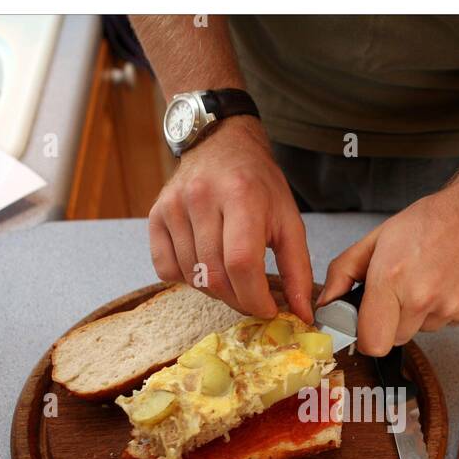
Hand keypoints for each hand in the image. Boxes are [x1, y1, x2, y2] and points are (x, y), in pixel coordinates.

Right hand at [148, 117, 313, 322]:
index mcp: (242, 196)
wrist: (222, 144)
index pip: (242, 264)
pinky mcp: (156, 215)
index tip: (268, 309)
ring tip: (232, 279)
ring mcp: (174, 206)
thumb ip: (298, 268)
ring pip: (191, 276)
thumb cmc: (258, 184)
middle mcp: (202, 198)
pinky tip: (205, 266)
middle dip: (238, 300)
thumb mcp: (289, 220)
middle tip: (252, 299)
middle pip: (215, 275)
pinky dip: (186, 279)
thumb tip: (302, 314)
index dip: (255, 298)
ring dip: (215, 291)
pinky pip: (165, 269)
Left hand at [318, 182, 458, 355]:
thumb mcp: (378, 238)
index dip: (366, 336)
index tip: (367, 322)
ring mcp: (452, 307)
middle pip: (395, 339)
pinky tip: (449, 280)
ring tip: (429, 278)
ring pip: (422, 330)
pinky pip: (447, 323)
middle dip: (392, 321)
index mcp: (393, 278)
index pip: (372, 343)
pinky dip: (444, 308)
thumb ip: (344, 272)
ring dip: (421, 313)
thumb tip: (325, 303)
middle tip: (402, 289)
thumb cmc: (432, 220)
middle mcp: (423, 297)